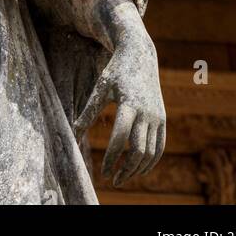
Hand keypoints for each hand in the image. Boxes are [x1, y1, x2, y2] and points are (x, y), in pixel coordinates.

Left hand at [73, 27, 165, 186]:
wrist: (140, 55)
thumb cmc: (115, 72)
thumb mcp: (100, 89)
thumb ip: (88, 113)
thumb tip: (73, 135)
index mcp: (128, 104)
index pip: (120, 138)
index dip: (112, 158)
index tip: (104, 172)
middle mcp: (146, 112)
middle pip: (138, 150)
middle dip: (126, 169)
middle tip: (113, 180)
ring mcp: (156, 116)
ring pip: (151, 152)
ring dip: (138, 169)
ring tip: (123, 176)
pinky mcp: (162, 118)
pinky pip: (160, 146)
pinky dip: (152, 161)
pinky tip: (140, 169)